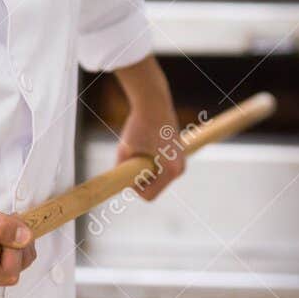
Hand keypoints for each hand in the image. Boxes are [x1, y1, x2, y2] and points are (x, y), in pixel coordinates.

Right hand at [0, 180, 34, 292]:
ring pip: (18, 262)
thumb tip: (25, 238)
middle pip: (18, 269)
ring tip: (1, 222)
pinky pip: (11, 256)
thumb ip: (1, 227)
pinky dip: (12, 239)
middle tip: (8, 220)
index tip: (8, 227)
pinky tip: (1, 226)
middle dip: (19, 243)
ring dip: (17, 239)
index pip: (10, 272)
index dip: (15, 249)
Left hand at [112, 57, 184, 201]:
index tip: (125, 172)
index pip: (148, 196)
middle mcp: (179, 170)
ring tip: (138, 151)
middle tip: (130, 159)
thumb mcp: (123, 151)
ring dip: (145, 172)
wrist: (153, 102)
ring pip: (157, 180)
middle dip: (140, 179)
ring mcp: (181, 163)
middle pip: (154, 188)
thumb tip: (117, 184)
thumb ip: (121, 170)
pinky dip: (151, 165)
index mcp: (171, 171)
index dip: (134, 189)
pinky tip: (145, 147)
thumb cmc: (138, 124)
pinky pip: (161, 170)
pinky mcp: (178, 156)